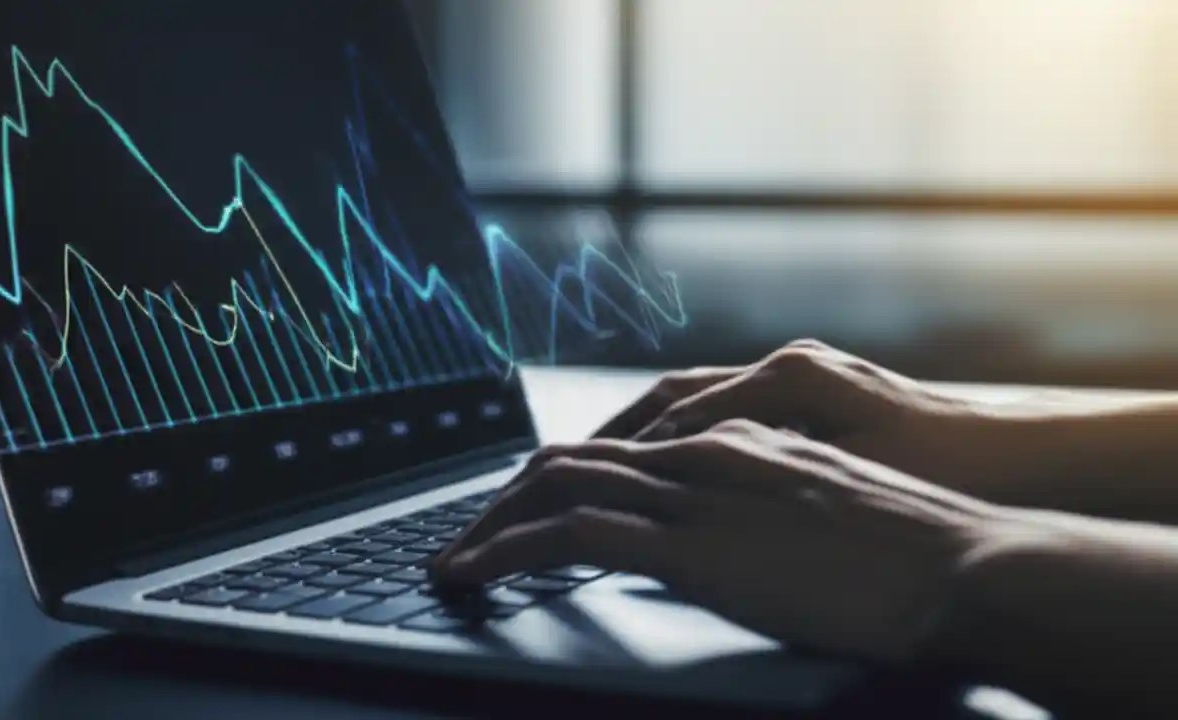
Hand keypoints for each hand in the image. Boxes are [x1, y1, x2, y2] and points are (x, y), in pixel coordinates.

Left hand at [433, 420, 1014, 661]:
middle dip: (508, 498)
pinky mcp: (687, 545)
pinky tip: (472, 577)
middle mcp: (702, 452)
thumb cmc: (915, 553)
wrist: (964, 566)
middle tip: (468, 536)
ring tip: (449, 561)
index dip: (563, 479)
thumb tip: (730, 536)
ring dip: (489, 525)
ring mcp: (691, 493)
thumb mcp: (827, 516)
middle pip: (573, 458)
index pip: (621, 448)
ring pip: (554, 487)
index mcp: (735, 442)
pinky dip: (505, 552)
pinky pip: (567, 536)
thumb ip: (768, 513)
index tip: (526, 513)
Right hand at [595, 340, 1041, 501]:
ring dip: (652, 428)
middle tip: (572, 462)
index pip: (683, 410)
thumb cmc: (938, 464)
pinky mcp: (813, 389)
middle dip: (622, 428)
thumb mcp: (846, 470)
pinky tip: (673, 461)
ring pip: (700, 395)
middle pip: (678, 391)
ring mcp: (799, 371)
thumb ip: (761, 459)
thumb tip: (681, 465)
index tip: (585, 477)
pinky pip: (730, 407)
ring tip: (606, 461)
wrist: (1008, 452)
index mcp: (790, 375)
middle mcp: (787, 362)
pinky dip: (692, 432)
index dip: (631, 448)